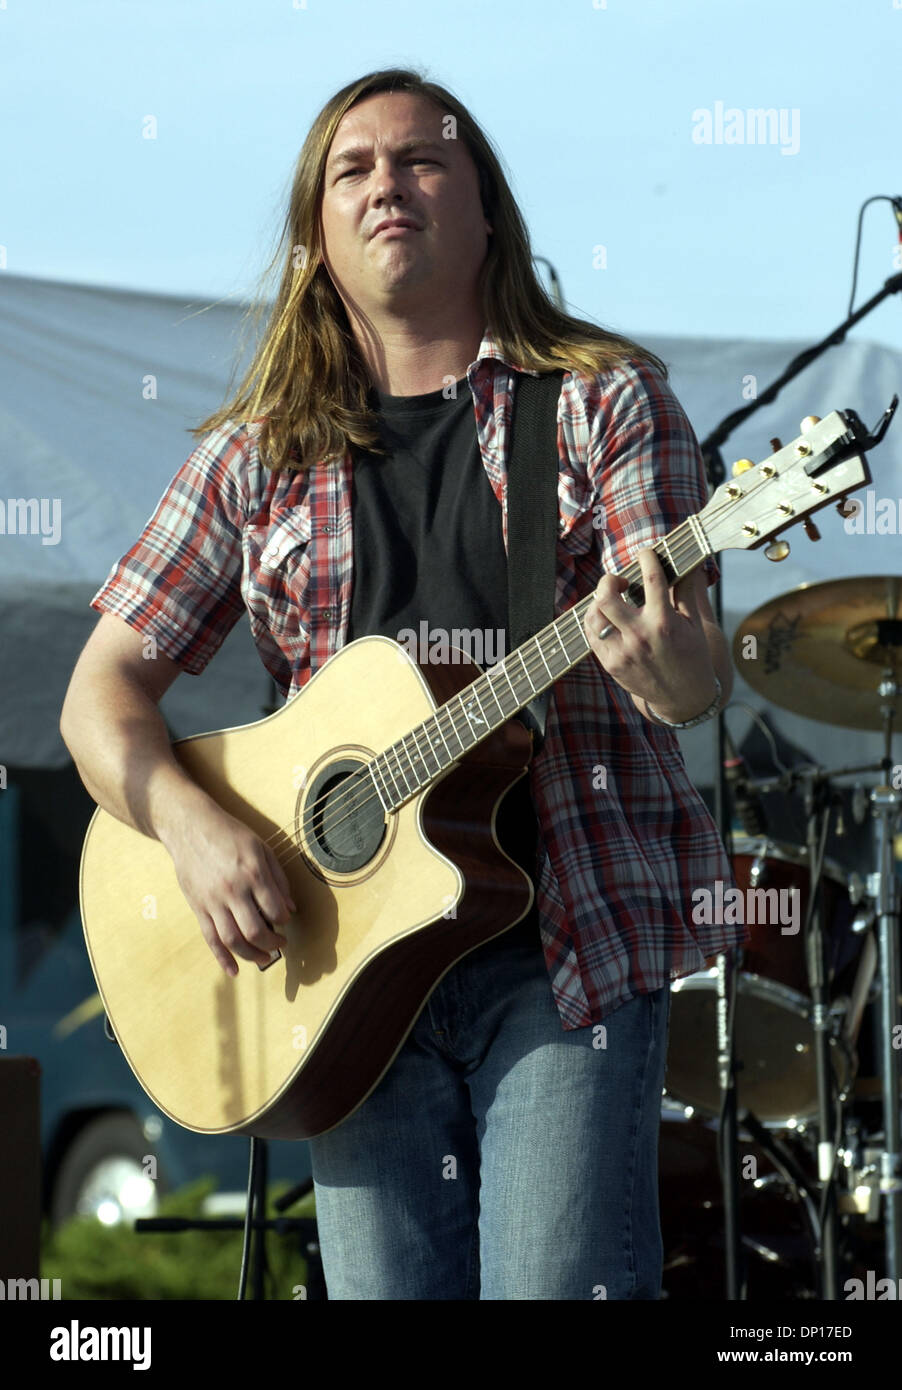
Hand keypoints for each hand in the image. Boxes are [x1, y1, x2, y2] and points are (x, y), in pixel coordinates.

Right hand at [162, 798, 296, 976]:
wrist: (190, 827)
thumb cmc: (229, 834)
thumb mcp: (261, 848)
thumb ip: (278, 878)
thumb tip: (290, 908)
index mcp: (252, 873)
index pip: (275, 910)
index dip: (284, 920)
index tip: (285, 920)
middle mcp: (232, 890)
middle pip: (255, 931)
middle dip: (272, 944)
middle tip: (280, 944)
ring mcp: (213, 901)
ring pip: (233, 940)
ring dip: (251, 956)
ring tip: (264, 959)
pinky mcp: (198, 907)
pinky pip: (210, 939)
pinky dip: (222, 959)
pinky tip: (233, 970)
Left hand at [584, 547, 718, 721]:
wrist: (683, 698)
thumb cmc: (692, 656)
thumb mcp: (695, 624)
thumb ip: (686, 591)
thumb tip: (689, 562)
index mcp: (664, 623)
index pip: (651, 579)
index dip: (647, 558)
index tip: (646, 553)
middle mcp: (640, 637)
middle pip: (606, 596)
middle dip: (609, 579)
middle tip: (620, 581)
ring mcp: (622, 652)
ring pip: (594, 615)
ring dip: (600, 600)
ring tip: (612, 600)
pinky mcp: (611, 664)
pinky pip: (592, 635)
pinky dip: (596, 620)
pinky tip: (608, 617)